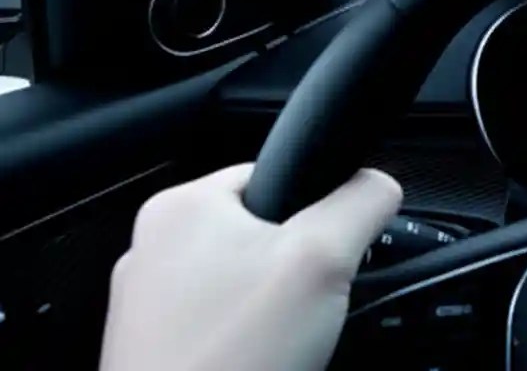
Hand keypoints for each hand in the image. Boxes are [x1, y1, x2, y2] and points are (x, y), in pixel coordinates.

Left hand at [99, 164, 401, 370]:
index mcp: (182, 207)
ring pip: (245, 285)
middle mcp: (152, 248)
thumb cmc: (231, 361)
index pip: (277, 174)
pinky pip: (223, 326)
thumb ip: (359, 203)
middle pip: (264, 234)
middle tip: (306, 309)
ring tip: (279, 344)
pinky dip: (249, 343)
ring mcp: (148, 305)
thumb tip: (378, 185)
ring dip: (275, 311)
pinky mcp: (154, 350)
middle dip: (297, 271)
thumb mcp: (323, 260)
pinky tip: (258, 364)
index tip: (325, 258)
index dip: (320, 213)